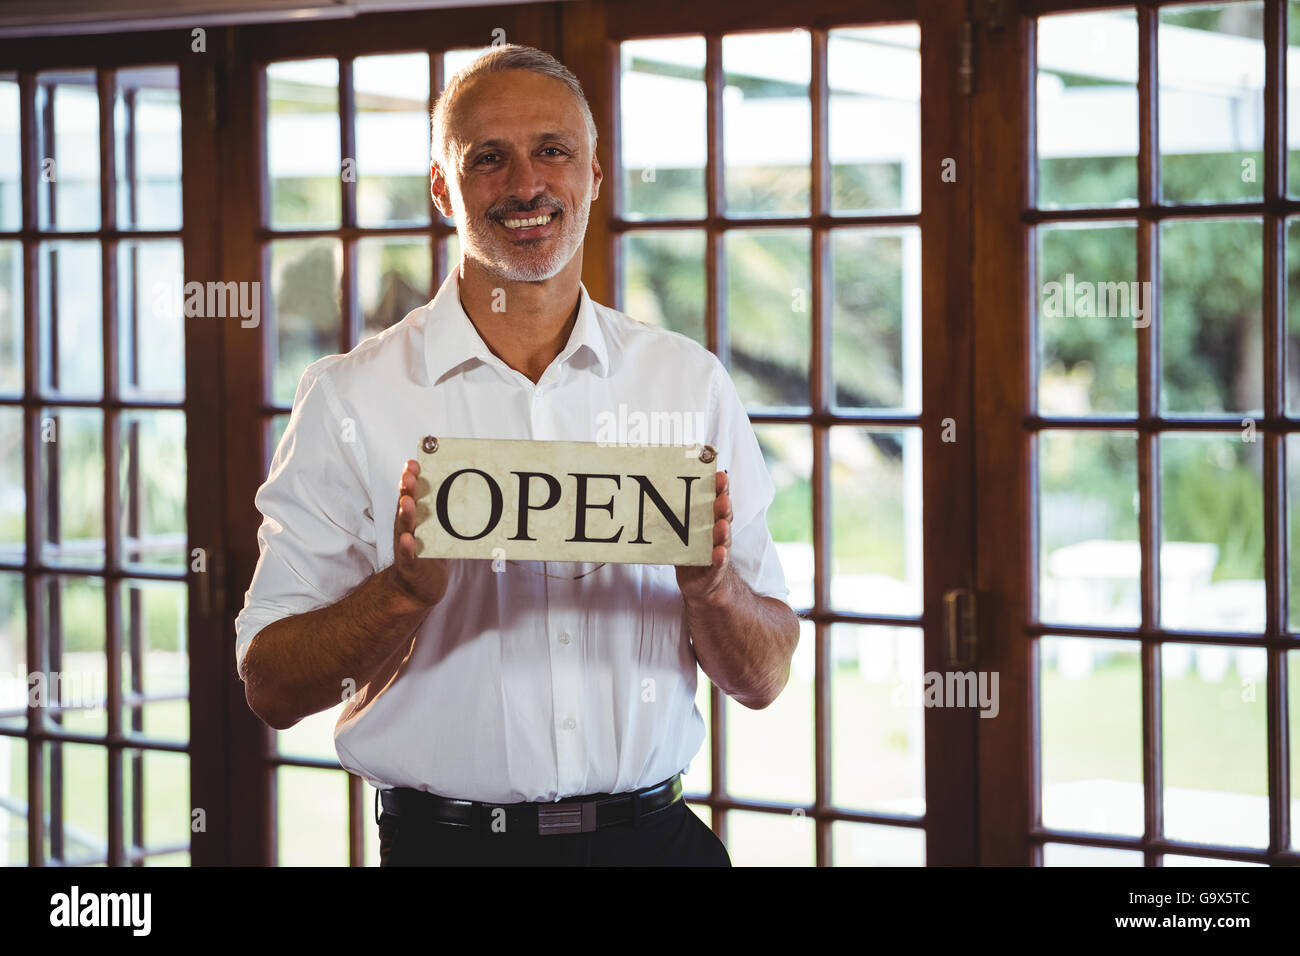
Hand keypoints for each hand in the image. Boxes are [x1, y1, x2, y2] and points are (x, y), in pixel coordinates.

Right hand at [389, 458, 448, 609]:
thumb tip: (476, 493)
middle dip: (406, 490)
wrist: (418, 587)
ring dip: (405, 514)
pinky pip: (408, 555)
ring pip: (404, 528)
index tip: (412, 462)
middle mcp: (407, 528)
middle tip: (408, 475)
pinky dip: (407, 547)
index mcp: (414, 518)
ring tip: (407, 502)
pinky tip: (409, 539)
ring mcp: (406, 546)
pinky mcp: (410, 565)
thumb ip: (449, 514)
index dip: (410, 478)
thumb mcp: (439, 530)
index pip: (410, 494)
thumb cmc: (430, 554)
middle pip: (405, 506)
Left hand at [675, 470, 734, 606]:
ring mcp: (718, 550)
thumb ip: (671, 516)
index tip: (720, 476)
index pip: (717, 501)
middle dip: (723, 505)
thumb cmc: (689, 552)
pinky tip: (719, 551)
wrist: (699, 583)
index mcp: (710, 520)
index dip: (720, 489)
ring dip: (723, 530)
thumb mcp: (681, 531)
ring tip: (722, 523)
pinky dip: (720, 556)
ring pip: (723, 538)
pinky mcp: (715, 568)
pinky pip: (719, 562)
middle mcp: (717, 533)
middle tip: (722, 497)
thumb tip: (648, 495)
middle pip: (723, 516)